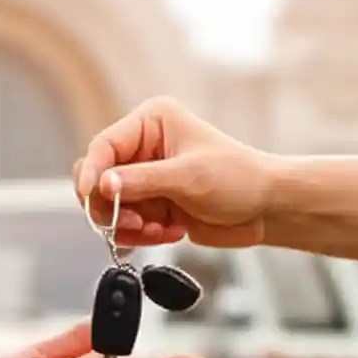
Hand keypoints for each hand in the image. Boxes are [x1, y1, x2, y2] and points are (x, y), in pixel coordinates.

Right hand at [73, 96, 278, 247]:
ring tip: (156, 230)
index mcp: (151, 123)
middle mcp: (143, 148)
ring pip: (109, 206)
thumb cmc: (239, 179)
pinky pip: (126, 224)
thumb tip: (102, 185)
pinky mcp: (151, 204)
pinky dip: (140, 235)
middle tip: (131, 223)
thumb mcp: (188, 177)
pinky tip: (168, 232)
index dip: (92, 172)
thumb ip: (141, 181)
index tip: (92, 195)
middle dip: (112, 205)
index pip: (104, 145)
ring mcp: (145, 178)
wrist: (266, 209)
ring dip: (128, 225)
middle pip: (99, 178)